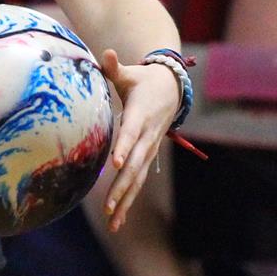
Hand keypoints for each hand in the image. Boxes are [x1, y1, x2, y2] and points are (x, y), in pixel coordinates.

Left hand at [98, 50, 181, 232]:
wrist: (171, 89)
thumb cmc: (143, 81)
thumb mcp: (130, 73)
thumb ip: (114, 67)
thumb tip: (105, 53)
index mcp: (140, 115)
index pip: (131, 133)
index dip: (124, 147)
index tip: (114, 163)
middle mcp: (147, 137)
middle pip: (134, 165)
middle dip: (121, 186)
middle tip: (108, 206)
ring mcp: (149, 149)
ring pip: (137, 179)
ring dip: (125, 201)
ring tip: (113, 222)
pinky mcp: (147, 158)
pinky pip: (138, 182)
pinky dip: (128, 200)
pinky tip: (117, 220)